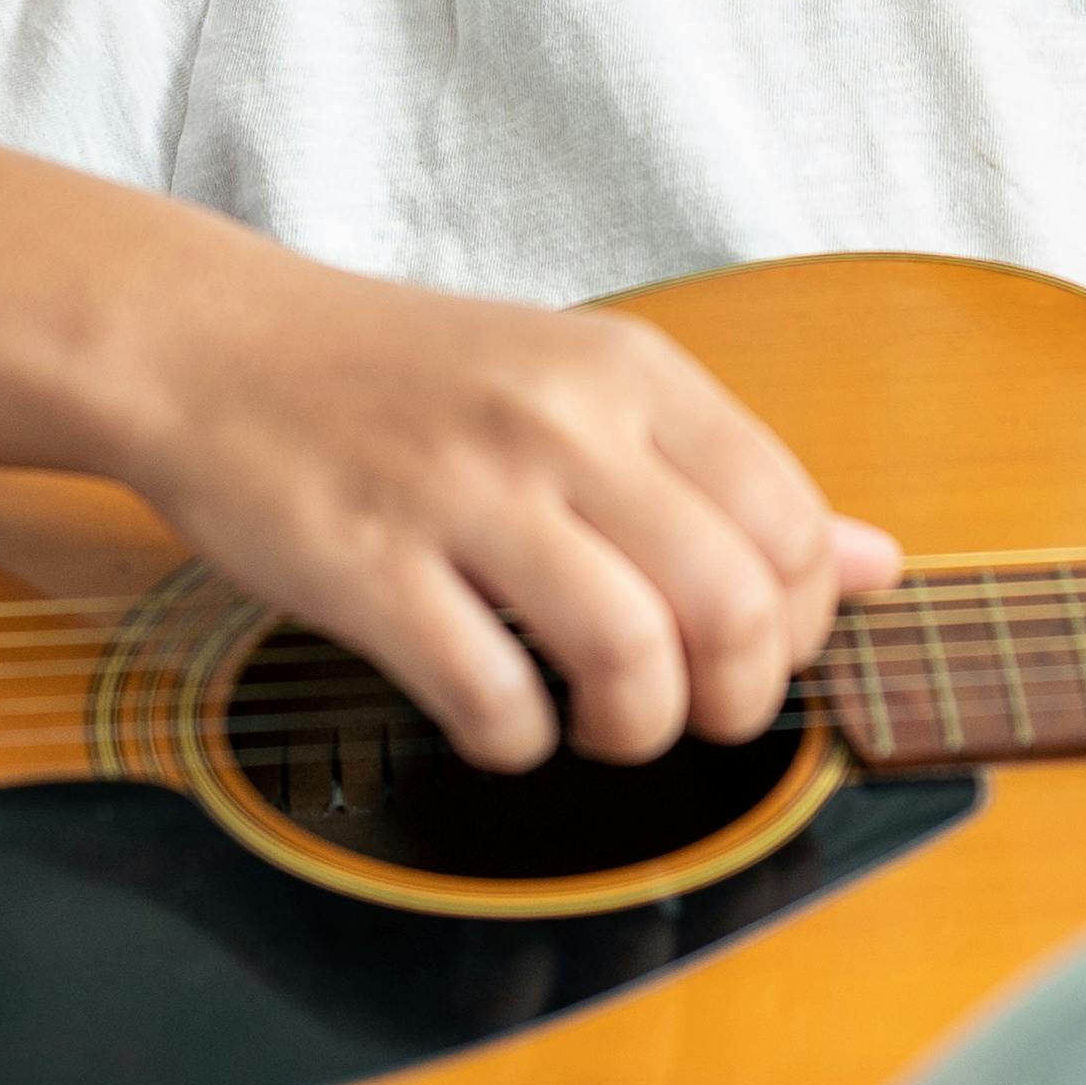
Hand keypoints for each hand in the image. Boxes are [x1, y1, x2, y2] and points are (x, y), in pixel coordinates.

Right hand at [94, 236, 899, 773]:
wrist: (211, 344)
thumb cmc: (405, 381)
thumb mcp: (582, 389)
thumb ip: (724, 477)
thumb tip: (874, 565)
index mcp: (630, 374)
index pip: (790, 521)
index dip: (797, 626)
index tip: (750, 655)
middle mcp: (561, 422)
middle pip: (729, 599)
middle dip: (734, 699)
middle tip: (691, 718)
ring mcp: (463, 492)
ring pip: (629, 652)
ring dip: (635, 729)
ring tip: (601, 726)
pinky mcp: (370, 564)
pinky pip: (492, 694)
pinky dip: (518, 740)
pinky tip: (502, 721)